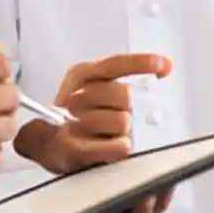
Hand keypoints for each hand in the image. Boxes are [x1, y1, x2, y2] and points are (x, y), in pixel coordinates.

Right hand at [16, 54, 171, 173]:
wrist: (49, 145)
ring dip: (120, 131)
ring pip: (122, 121)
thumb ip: (122, 74)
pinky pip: (119, 147)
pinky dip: (119, 148)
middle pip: (123, 95)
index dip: (142, 62)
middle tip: (113, 114)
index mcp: (80, 75)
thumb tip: (163, 64)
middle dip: (124, 107)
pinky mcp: (77, 150)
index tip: (164, 65)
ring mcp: (74, 124)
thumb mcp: (93, 86)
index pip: (115, 64)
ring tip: (106, 133)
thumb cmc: (78, 116)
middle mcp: (76, 96)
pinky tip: (108, 146)